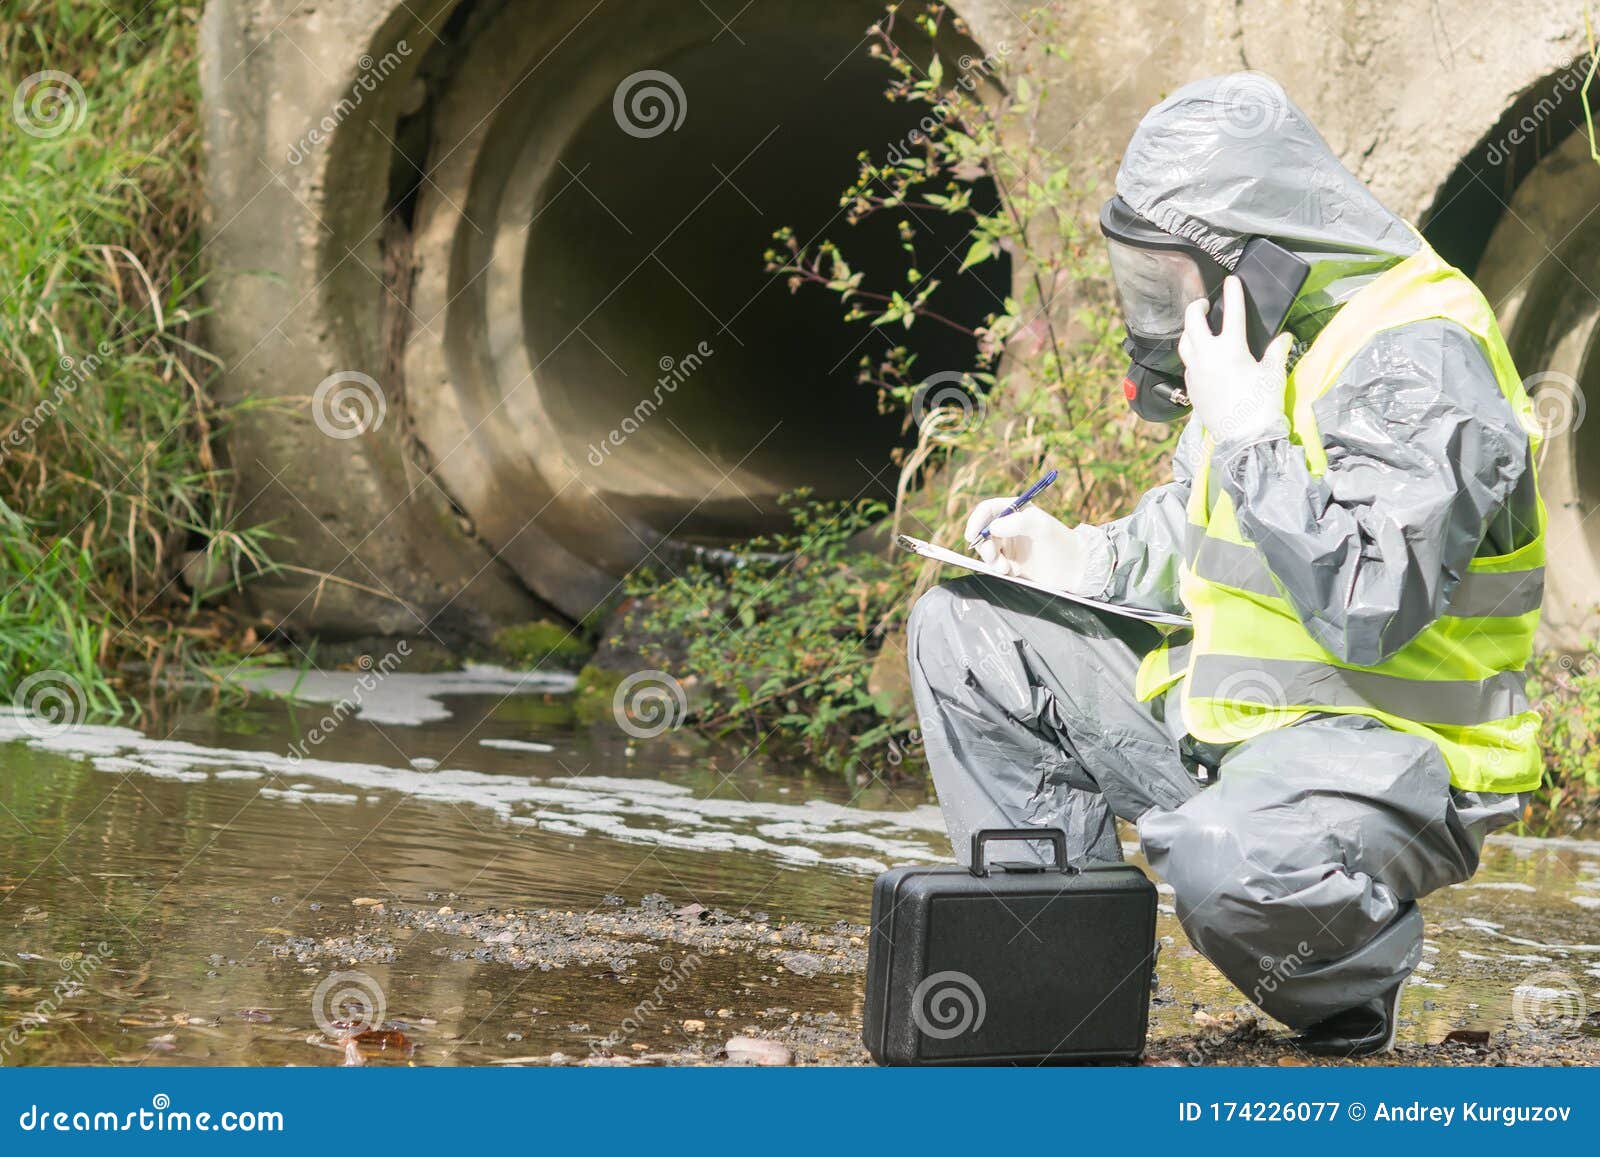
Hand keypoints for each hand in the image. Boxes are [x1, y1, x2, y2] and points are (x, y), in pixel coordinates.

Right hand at [964, 499, 1111, 594]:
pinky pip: (994, 565)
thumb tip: (993, 527)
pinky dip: (999, 569)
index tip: (972, 536)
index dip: (976, 521)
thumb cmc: (1060, 543)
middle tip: (994, 557)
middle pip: (982, 532)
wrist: (1074, 569)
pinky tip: (1013, 572)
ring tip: (1007, 569)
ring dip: (992, 561)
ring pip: (986, 551)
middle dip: (984, 546)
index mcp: (1016, 511)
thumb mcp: (1041, 526)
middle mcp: (1010, 526)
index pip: (987, 510)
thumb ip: (1018, 522)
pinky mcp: (1011, 563)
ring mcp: (1009, 545)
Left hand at [1178, 276, 1293, 443]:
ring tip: (1198, 327)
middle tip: (1204, 303)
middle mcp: (1207, 357)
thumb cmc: (1262, 405)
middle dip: (1196, 307)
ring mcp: (1195, 372)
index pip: (1232, 312)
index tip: (1232, 280)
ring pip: (1184, 343)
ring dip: (1190, 330)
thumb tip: (1284, 337)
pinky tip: (1201, 357)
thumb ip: (1277, 351)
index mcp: (1230, 349)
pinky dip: (1192, 354)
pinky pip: (1187, 364)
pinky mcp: (1191, 388)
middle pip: (1193, 321)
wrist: (1245, 438)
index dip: (1233, 293)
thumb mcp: (1273, 374)